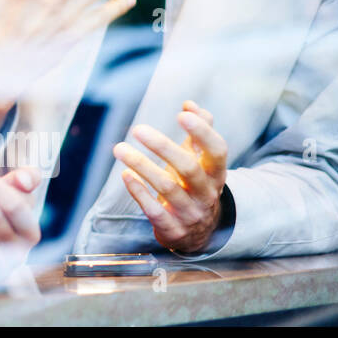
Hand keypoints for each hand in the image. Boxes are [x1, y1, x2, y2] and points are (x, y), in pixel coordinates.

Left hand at [112, 101, 228, 253]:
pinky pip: (155, 211)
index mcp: (216, 174)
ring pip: (167, 188)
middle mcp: (207, 193)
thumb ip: (198, 133)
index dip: (202, 133)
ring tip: (119, 148)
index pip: (218, 151)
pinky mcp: (173, 229)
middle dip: (163, 147)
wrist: (198, 234)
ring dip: (142, 166)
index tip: (182, 114)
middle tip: (138, 129)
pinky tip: (125, 175)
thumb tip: (190, 104)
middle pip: (189, 169)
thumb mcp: (200, 162)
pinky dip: (139, 192)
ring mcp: (191, 213)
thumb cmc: (194, 187)